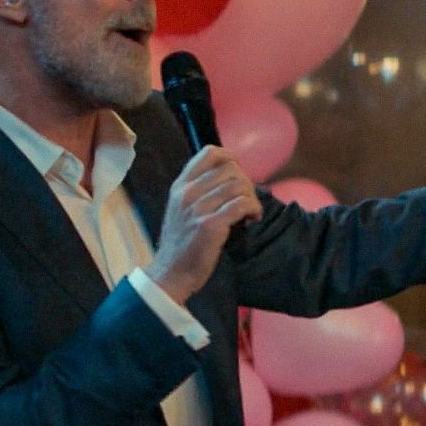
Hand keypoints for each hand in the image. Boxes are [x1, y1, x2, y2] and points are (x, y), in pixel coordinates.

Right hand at [145, 146, 263, 303]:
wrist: (171, 272)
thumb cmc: (182, 244)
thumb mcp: (182, 209)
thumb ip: (200, 191)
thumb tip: (231, 179)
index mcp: (181, 186)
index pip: (209, 153)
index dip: (230, 158)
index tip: (239, 174)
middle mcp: (188, 192)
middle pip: (230, 169)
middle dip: (246, 183)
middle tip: (247, 201)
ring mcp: (198, 208)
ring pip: (239, 186)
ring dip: (252, 198)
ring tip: (251, 213)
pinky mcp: (210, 225)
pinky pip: (242, 204)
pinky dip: (253, 209)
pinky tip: (252, 219)